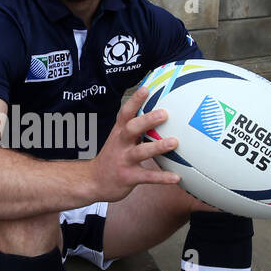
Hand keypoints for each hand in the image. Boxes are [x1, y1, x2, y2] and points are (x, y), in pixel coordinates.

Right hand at [88, 86, 181, 202]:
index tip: (146, 88)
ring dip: (157, 146)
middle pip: (131, 128)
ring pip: (140, 152)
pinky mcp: (128, 177)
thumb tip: (159, 113)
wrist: (93, 181)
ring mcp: (123, 161)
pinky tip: (176, 178)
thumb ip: (136, 128)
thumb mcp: (119, 139)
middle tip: (164, 113)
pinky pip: (147, 177)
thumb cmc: (113, 157)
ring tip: (174, 142)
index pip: (125, 113)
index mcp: (119, 133)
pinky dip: (162, 177)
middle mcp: (120, 144)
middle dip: (147, 120)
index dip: (135, 100)